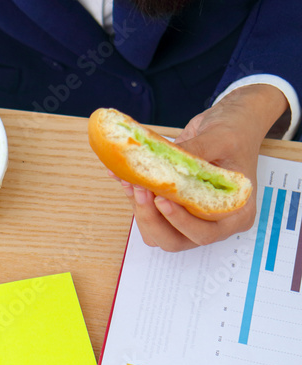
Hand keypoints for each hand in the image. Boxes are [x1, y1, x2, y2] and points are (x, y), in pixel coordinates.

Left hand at [117, 84, 287, 250]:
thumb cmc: (235, 133)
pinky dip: (135, 202)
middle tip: (141, 190)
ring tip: (133, 183)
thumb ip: (193, 152)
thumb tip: (159, 163)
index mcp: (237, 214)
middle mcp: (214, 223)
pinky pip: (149, 217)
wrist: (230, 123)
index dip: (180, 221)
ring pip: (157, 234)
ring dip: (141, 212)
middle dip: (153, 220)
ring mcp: (191, 219)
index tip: (161, 200)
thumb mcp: (219, 138)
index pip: (205, 232)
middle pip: (176, 241)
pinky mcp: (172, 209)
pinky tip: (128, 180)